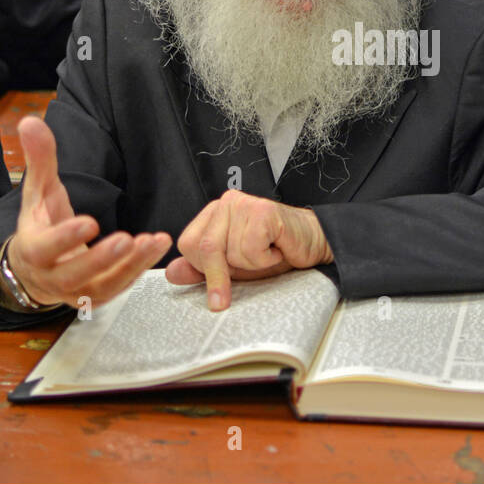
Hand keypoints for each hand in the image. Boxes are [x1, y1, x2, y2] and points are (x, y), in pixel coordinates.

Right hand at [5, 116, 170, 308]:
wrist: (36, 267)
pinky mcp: (97, 295)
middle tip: (127, 239)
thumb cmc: (40, 223)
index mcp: (33, 249)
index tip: (89, 221)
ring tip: (153, 242)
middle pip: (74, 274)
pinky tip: (156, 247)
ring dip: (130, 266)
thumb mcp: (38, 190)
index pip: (45, 248)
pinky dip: (138, 270)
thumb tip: (30, 120)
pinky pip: (119, 287)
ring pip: (102, 285)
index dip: (65, 238)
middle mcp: (52, 276)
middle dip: (101, 258)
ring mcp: (76, 290)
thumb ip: (40, 158)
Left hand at [167, 190, 332, 310]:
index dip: (204, 268)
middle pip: (206, 248)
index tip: (222, 280)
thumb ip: (202, 270)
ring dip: (253, 264)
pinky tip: (276, 247)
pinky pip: (251, 249)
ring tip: (268, 252)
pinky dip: (266, 258)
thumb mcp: (233, 267)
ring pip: (231, 252)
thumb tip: (171, 273)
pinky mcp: (262, 210)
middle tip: (250, 267)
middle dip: (227, 271)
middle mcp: (225, 203)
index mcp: (213, 214)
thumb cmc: (275, 252)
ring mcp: (243, 203)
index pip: (188, 245)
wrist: (312, 243)